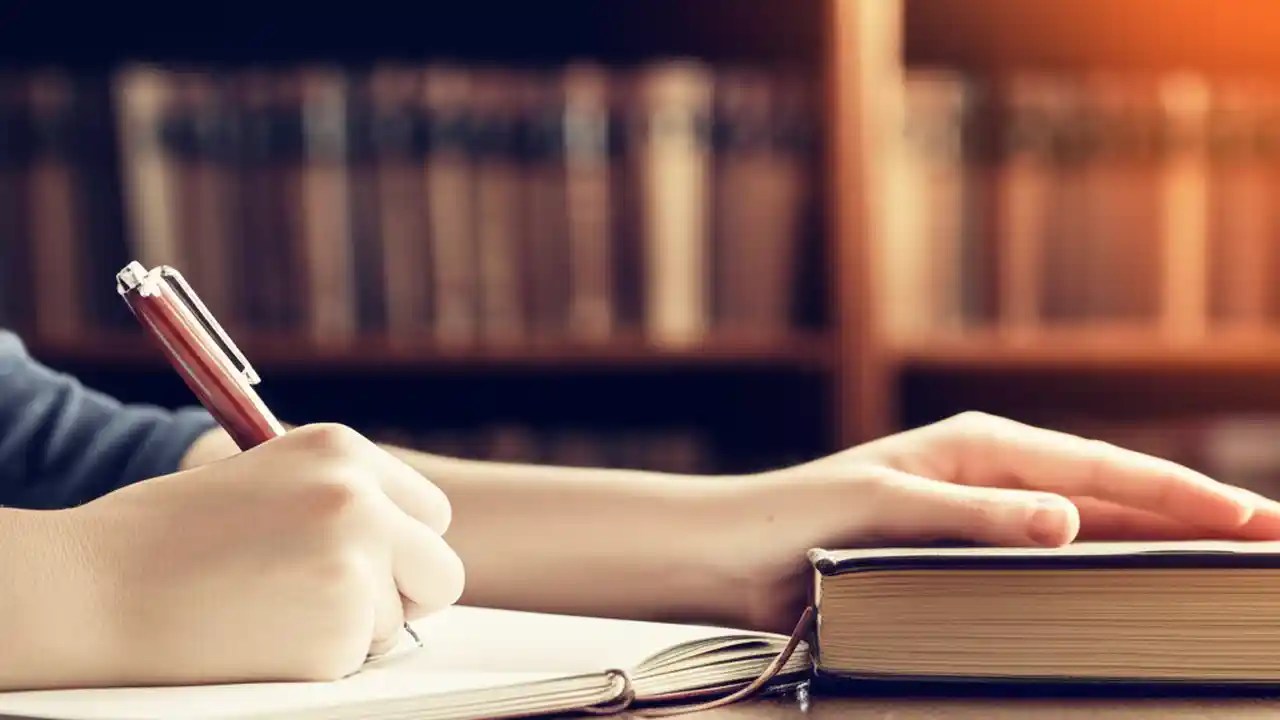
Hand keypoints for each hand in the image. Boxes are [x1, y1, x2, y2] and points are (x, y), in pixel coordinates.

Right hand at [66, 423, 462, 686]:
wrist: (91, 589)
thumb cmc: (169, 539)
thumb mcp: (267, 481)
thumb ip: (341, 500)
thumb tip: (409, 546)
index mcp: (342, 451)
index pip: (432, 513)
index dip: (402, 548)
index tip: (363, 562)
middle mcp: (359, 499)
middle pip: (442, 570)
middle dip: (404, 595)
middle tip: (337, 603)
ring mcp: (355, 564)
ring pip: (397, 622)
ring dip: (350, 630)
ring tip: (267, 609)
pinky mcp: (338, 632)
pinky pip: (357, 661)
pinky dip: (319, 663)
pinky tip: (258, 637)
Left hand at [724, 411, 1279, 631]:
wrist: (735, 551)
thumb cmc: (799, 518)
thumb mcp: (885, 510)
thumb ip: (975, 516)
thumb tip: (1070, 522)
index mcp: (978, 445)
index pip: (1100, 469)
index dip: (1182, 496)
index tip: (1254, 520)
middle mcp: (988, 471)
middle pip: (1110, 490)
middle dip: (1193, 514)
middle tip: (1272, 542)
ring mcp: (980, 509)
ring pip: (1090, 522)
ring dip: (1156, 539)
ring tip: (1227, 564)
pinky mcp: (962, 546)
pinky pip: (1049, 554)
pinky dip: (1100, 564)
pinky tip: (1133, 584)